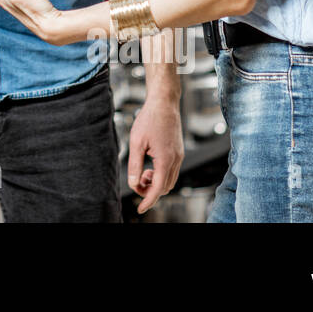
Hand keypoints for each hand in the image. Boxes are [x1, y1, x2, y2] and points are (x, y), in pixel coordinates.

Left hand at [126, 97, 184, 214]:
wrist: (164, 103)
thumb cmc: (149, 119)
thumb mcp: (136, 142)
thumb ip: (134, 165)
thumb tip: (133, 183)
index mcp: (165, 160)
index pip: (158, 189)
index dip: (149, 200)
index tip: (140, 209)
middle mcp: (176, 160)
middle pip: (165, 187)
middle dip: (151, 191)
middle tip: (137, 183)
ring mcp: (179, 156)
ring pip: (169, 180)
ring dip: (156, 183)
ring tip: (142, 173)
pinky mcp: (178, 152)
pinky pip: (171, 171)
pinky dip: (161, 174)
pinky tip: (150, 166)